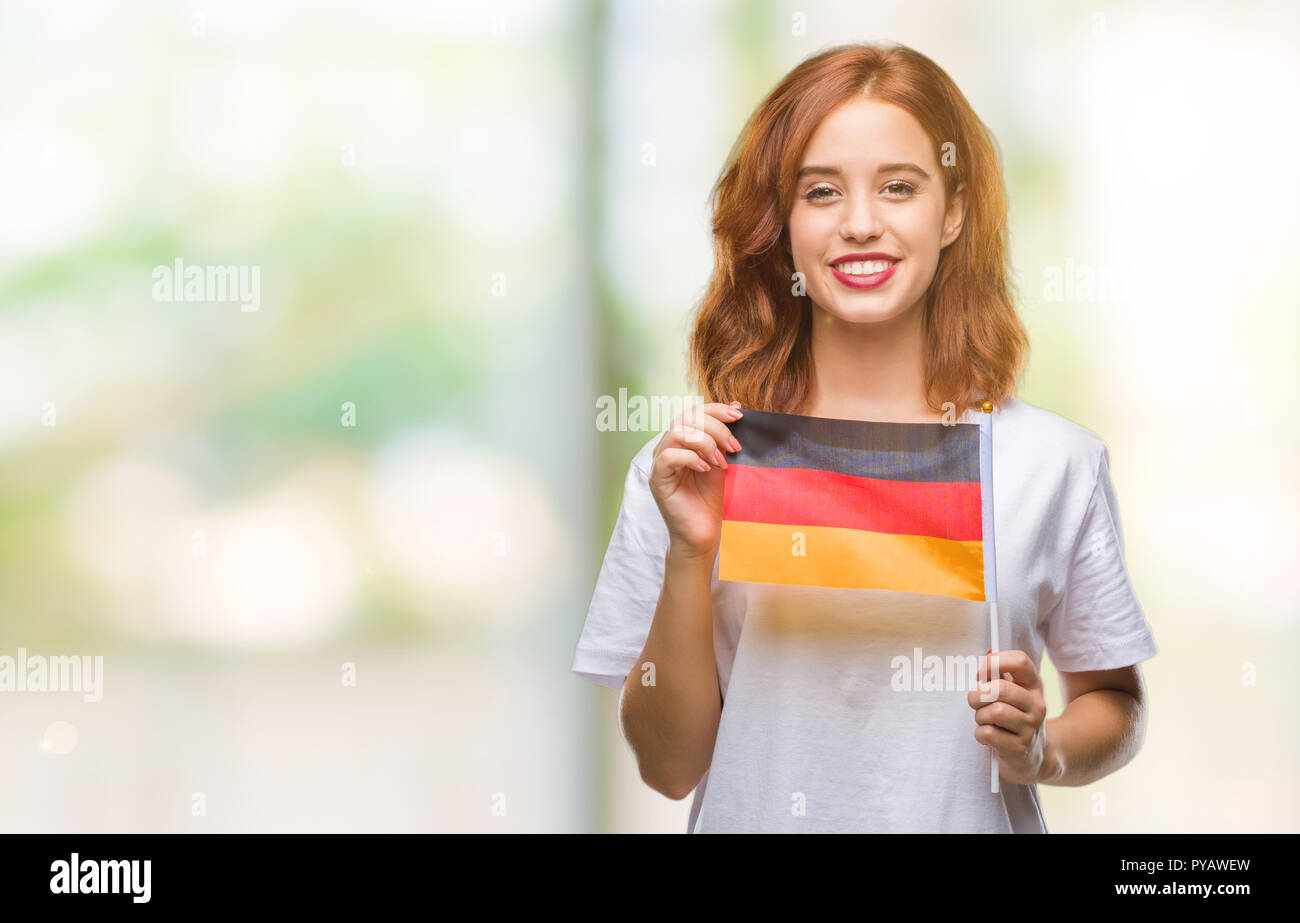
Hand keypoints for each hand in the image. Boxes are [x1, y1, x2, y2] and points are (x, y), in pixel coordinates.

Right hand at [647, 401, 743, 558]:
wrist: (703, 533)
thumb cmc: (710, 500)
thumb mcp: (721, 460)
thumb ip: (724, 436)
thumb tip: (735, 405)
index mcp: (682, 441)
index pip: (694, 412)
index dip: (716, 409)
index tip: (739, 416)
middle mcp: (668, 447)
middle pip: (686, 418)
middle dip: (715, 427)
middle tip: (734, 446)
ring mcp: (660, 462)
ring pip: (678, 433)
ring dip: (705, 443)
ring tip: (721, 462)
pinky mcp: (657, 479)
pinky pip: (669, 456)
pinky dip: (691, 458)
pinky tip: (706, 469)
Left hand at [966, 649, 1054, 784]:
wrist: (1035, 756)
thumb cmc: (1014, 717)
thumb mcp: (1013, 694)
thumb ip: (998, 677)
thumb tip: (984, 666)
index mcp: (1034, 686)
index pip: (1020, 661)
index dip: (995, 662)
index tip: (982, 674)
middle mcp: (1036, 705)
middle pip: (1000, 689)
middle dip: (978, 695)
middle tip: (975, 702)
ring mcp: (1030, 728)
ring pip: (994, 712)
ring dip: (980, 716)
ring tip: (984, 720)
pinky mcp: (1019, 748)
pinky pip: (988, 733)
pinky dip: (980, 734)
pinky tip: (987, 735)